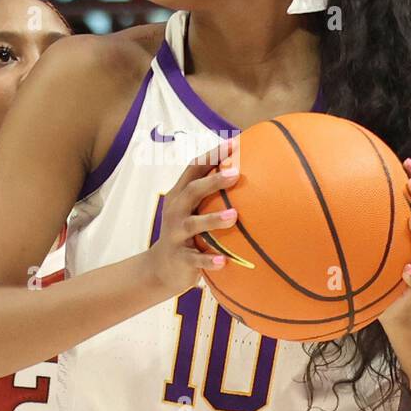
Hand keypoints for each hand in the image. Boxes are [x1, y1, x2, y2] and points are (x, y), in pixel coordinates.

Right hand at [143, 141, 240, 298]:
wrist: (161, 268)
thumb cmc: (187, 232)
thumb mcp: (194, 211)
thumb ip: (213, 195)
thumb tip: (249, 175)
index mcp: (180, 195)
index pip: (194, 169)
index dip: (212, 155)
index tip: (234, 143)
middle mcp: (175, 211)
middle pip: (192, 191)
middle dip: (213, 181)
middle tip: (236, 173)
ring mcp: (175, 234)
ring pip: (193, 224)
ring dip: (213, 219)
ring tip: (234, 216)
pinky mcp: (180, 258)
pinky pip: (195, 260)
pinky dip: (208, 260)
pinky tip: (223, 261)